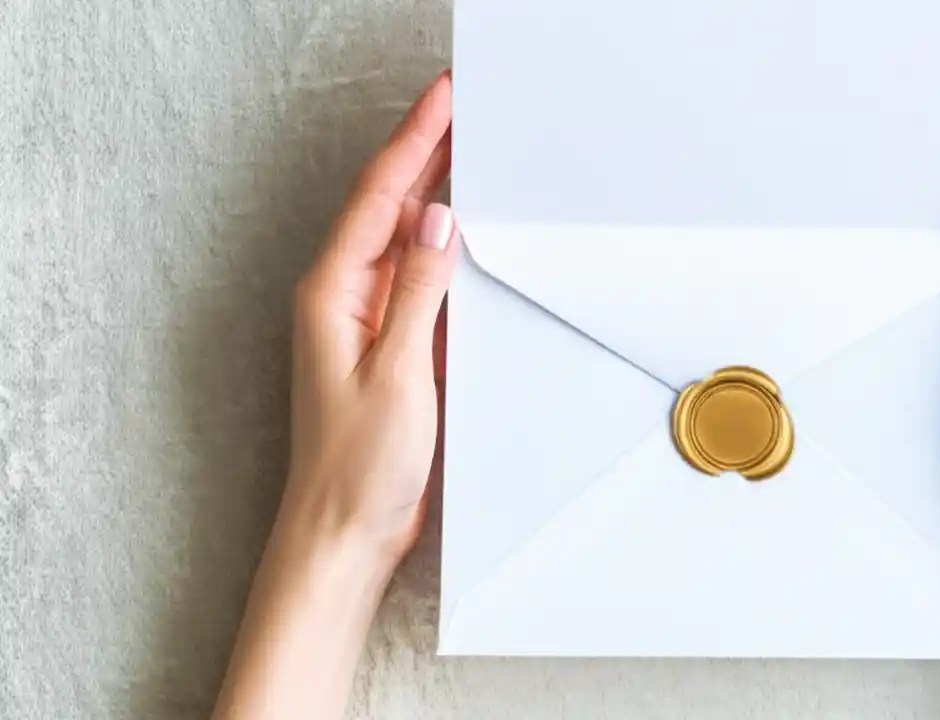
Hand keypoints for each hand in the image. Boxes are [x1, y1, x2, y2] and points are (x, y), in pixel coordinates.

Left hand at [284, 71, 459, 564]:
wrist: (343, 531)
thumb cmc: (356, 466)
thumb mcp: (397, 372)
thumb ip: (416, 292)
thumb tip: (436, 222)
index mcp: (333, 294)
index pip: (379, 197)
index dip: (414, 142)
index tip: (444, 100)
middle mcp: (344, 298)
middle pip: (388, 206)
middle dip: (424, 152)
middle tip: (462, 107)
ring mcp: (365, 321)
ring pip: (403, 239)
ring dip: (434, 195)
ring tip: (467, 150)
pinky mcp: (389, 346)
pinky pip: (417, 281)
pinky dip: (442, 250)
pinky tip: (465, 236)